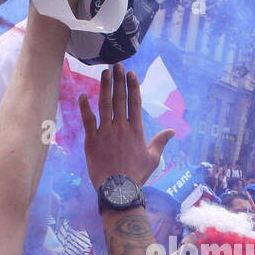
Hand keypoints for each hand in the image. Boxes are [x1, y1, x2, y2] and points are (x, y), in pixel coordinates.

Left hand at [79, 64, 173, 189]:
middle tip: (116, 65)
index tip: (130, 73)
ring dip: (104, 87)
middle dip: (118, 80)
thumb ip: (161, 142)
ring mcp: (105, 133)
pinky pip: (88, 120)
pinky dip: (84, 107)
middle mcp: (121, 127)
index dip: (132, 86)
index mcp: (136, 130)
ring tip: (104, 72)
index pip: (134, 103)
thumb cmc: (137, 175)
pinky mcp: (92, 141)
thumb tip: (172, 131)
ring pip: (104, 105)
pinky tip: (83, 95)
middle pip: (120, 99)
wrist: (119, 189)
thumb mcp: (153, 158)